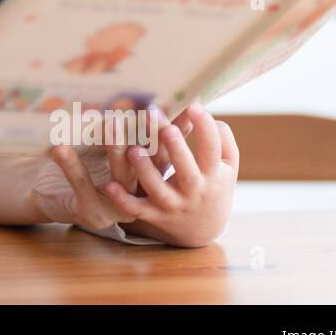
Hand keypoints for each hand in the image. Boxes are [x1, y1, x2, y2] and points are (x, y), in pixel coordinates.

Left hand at [27, 105, 202, 232]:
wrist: (54, 200)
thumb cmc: (88, 166)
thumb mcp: (115, 148)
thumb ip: (135, 129)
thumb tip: (161, 95)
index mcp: (150, 179)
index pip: (167, 153)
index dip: (173, 132)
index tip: (179, 108)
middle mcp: (140, 196)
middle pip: (152, 166)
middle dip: (153, 138)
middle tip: (150, 112)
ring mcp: (118, 208)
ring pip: (122, 176)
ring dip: (116, 148)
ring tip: (112, 122)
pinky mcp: (91, 212)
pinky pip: (83, 186)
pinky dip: (72, 165)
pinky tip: (61, 147)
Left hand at [99, 103, 238, 246]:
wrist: (203, 229)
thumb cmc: (213, 185)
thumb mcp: (227, 166)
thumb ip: (222, 140)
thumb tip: (210, 116)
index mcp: (212, 174)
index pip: (212, 150)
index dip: (205, 129)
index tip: (193, 105)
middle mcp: (193, 190)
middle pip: (186, 172)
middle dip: (177, 150)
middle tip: (166, 128)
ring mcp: (172, 204)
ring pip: (158, 190)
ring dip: (146, 172)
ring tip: (133, 150)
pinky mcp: (153, 214)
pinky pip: (136, 209)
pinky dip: (123, 200)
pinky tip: (108, 185)